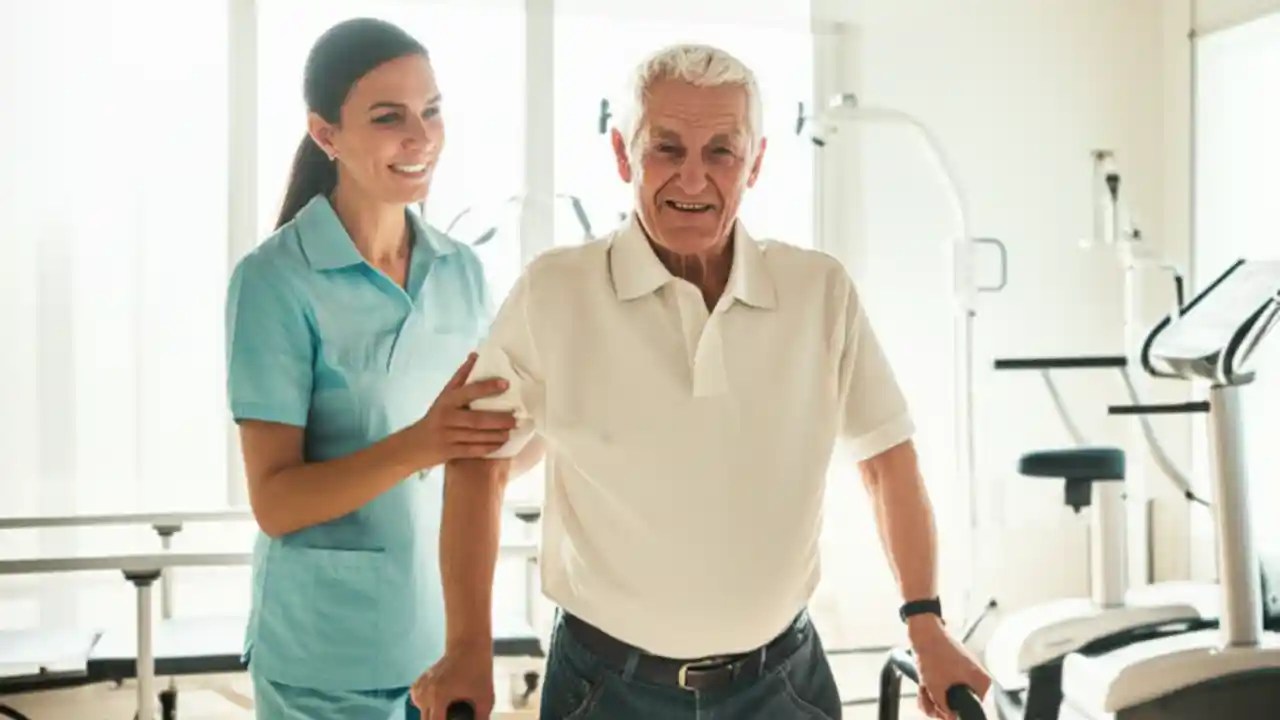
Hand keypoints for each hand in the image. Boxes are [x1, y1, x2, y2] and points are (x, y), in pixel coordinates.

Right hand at [410, 353, 517, 468]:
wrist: (413, 445)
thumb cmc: (435, 416)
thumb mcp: (444, 396)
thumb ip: (461, 377)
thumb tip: (476, 355)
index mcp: (447, 400)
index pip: (469, 391)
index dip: (488, 387)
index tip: (506, 384)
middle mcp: (447, 417)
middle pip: (476, 419)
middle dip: (498, 419)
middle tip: (515, 418)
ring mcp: (448, 436)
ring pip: (476, 436)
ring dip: (496, 435)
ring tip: (511, 431)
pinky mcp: (449, 453)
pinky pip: (472, 451)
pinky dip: (487, 448)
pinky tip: (500, 445)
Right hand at [410, 644, 494, 718]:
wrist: (468, 646)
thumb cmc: (478, 671)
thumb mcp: (485, 698)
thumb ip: (480, 718)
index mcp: (439, 697)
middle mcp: (425, 692)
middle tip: (452, 716)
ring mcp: (420, 686)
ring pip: (420, 710)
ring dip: (432, 715)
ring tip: (447, 712)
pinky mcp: (420, 681)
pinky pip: (417, 700)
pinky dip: (425, 705)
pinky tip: (436, 703)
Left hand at [907, 617, 990, 718]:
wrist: (923, 631)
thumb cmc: (933, 655)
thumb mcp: (937, 689)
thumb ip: (946, 709)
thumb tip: (951, 719)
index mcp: (981, 684)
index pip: (971, 710)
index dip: (953, 712)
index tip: (940, 708)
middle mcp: (976, 680)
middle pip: (958, 705)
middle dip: (939, 705)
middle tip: (928, 695)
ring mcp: (964, 675)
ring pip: (947, 698)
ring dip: (931, 697)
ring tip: (924, 687)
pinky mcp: (952, 671)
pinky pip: (943, 688)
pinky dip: (931, 689)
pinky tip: (922, 685)